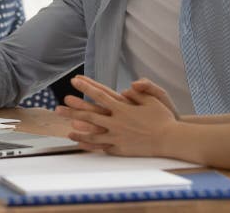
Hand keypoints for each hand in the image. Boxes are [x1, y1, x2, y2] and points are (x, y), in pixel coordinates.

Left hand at [58, 75, 178, 156]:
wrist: (170, 139)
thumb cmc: (163, 118)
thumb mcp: (154, 97)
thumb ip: (141, 89)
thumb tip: (127, 87)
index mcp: (123, 108)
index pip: (100, 95)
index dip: (87, 87)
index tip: (75, 81)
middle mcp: (117, 122)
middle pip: (90, 115)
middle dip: (73, 110)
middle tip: (59, 107)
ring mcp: (117, 136)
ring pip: (93, 133)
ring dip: (78, 130)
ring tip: (65, 129)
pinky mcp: (120, 148)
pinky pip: (101, 146)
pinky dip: (89, 144)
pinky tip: (81, 144)